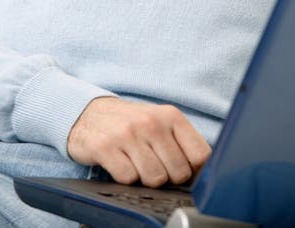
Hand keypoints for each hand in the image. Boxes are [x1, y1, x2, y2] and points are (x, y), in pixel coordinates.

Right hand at [67, 96, 211, 187]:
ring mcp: (128, 134)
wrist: (89, 113)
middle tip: (155, 166)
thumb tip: (205, 175)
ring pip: (154, 179)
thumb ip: (183, 144)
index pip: (200, 156)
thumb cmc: (133, 124)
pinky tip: (121, 163)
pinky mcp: (105, 147)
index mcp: (171, 116)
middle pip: (178, 173)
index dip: (195, 172)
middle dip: (168, 178)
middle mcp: (151, 122)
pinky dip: (125, 178)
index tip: (185, 173)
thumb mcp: (161, 123)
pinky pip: (128, 179)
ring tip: (137, 164)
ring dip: (146, 179)